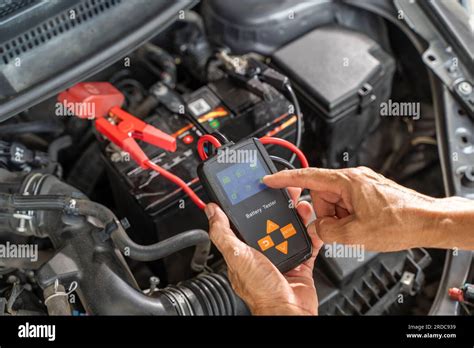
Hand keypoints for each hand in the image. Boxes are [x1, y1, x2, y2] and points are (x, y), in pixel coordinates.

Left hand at [205, 187, 322, 314]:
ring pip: (290, 228)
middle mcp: (262, 250)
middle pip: (270, 220)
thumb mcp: (237, 256)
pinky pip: (307, 242)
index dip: (251, 204)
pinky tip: (312, 222)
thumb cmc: (261, 291)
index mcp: (244, 249)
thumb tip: (210, 211)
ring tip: (300, 203)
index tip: (257, 188)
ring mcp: (282, 255)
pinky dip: (311, 232)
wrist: (288, 310)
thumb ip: (223, 233)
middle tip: (285, 191)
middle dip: (278, 205)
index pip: (245, 219)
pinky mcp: (300, 261)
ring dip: (296, 215)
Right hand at [263, 166, 473, 250]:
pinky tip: (361, 226)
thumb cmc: (399, 221)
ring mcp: (361, 185)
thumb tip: (317, 228)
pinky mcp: (368, 193)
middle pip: (322, 196)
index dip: (284, 179)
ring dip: (339, 219)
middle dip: (327, 215)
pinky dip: (348, 217)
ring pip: (334, 203)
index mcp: (346, 181)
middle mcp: (353, 178)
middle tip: (341, 228)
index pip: (307, 177)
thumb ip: (326, 231)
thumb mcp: (354, 233)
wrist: (428, 222)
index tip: (269, 180)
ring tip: (356, 229)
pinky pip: (347, 204)